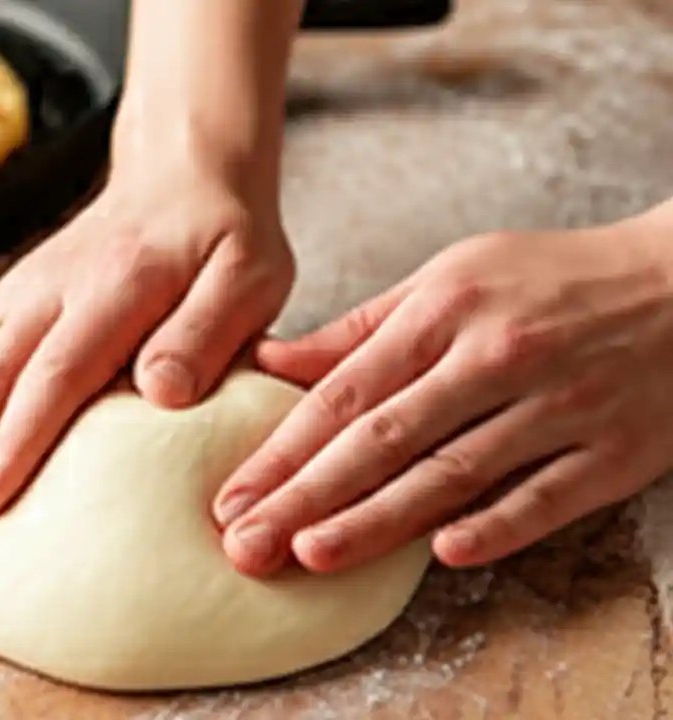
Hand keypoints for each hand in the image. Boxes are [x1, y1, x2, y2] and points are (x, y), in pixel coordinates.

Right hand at [0, 160, 294, 546]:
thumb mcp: (248, 276)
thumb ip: (209, 331)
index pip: (53, 375)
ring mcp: (17, 294)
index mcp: (112, 291)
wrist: (181, 174)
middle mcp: (48, 293)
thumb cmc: (223, 238)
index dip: (12, 441)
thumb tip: (161, 392)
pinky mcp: (4, 299)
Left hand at [212, 211, 672, 574]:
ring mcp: (558, 405)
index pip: (345, 394)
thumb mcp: (449, 278)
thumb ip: (360, 329)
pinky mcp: (615, 451)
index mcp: (444, 312)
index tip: (231, 495)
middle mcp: (494, 358)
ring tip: (312, 555)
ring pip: (453, 474)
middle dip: (306, 497)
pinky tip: (444, 556)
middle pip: (384, 441)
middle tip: (248, 544)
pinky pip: (546, 496)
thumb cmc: (549, 281)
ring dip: (379, 521)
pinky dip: (498, 526)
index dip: (283, 450)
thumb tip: (271, 360)